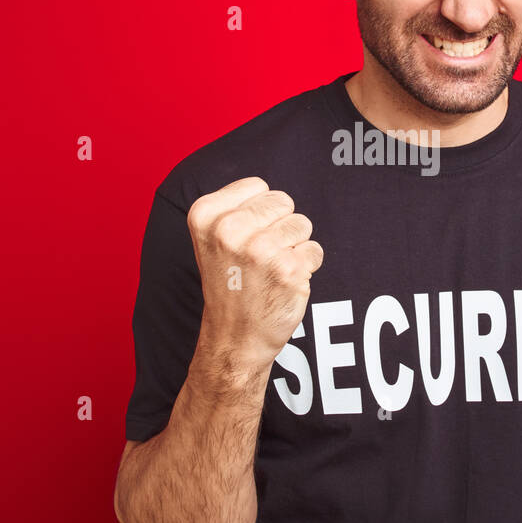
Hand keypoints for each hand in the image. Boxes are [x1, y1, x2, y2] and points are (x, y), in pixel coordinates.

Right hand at [185, 176, 324, 376]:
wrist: (234, 337)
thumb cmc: (229, 283)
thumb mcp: (212, 237)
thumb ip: (236, 207)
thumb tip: (271, 191)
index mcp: (206, 215)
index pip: (259, 185)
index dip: (259, 211)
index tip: (245, 237)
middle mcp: (230, 229)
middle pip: (283, 201)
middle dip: (280, 225)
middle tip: (260, 256)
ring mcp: (261, 250)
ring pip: (302, 223)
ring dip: (293, 246)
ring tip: (270, 269)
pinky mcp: (289, 270)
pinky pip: (315, 250)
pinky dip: (306, 266)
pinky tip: (283, 282)